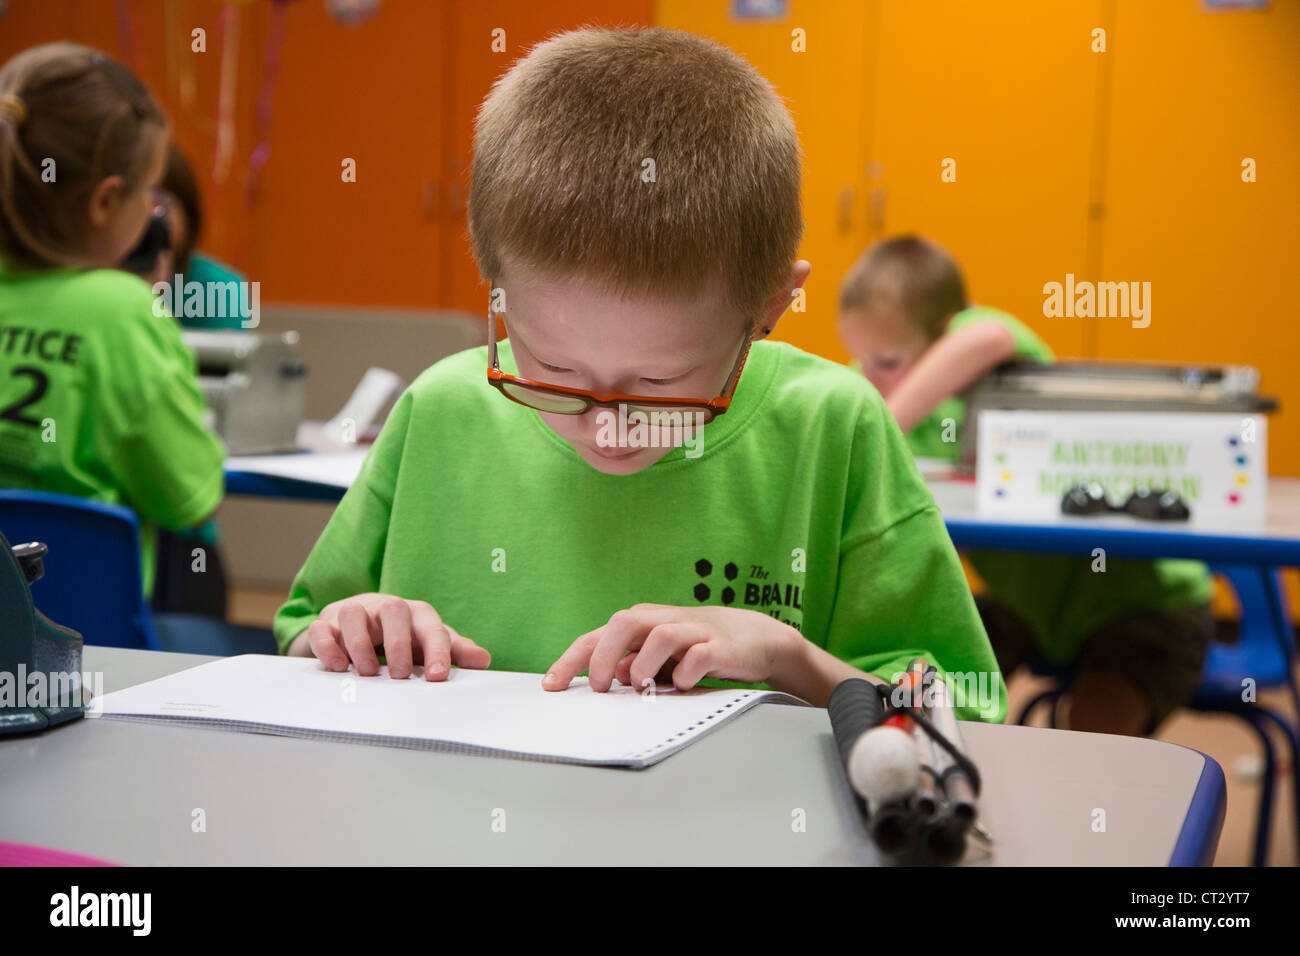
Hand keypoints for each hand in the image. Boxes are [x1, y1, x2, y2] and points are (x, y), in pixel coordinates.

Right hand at [297, 593, 489, 680]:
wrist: (356, 626)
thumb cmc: (400, 637)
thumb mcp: (427, 644)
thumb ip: (453, 652)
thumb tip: (484, 660)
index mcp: (416, 615)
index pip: (431, 626)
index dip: (437, 650)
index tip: (438, 676)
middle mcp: (385, 608)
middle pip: (394, 609)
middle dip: (398, 644)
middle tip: (400, 676)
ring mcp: (354, 612)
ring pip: (354, 614)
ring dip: (361, 645)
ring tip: (368, 674)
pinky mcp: (326, 623)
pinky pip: (322, 628)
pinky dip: (328, 647)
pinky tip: (338, 667)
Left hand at [542, 603, 800, 692]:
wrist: (752, 638)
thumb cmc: (695, 647)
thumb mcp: (656, 658)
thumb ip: (631, 664)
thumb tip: (611, 677)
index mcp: (640, 623)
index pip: (597, 637)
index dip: (571, 660)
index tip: (552, 686)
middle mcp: (662, 621)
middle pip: (623, 624)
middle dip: (604, 656)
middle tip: (601, 687)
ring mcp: (692, 631)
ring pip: (659, 635)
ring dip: (645, 664)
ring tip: (643, 685)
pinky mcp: (719, 647)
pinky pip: (699, 656)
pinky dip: (687, 673)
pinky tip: (684, 685)